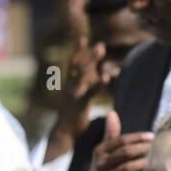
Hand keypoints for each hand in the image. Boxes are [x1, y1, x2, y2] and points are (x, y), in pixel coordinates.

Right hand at [45, 35, 112, 161]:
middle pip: (78, 66)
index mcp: (68, 83)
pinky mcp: (79, 104)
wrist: (64, 132)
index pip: (72, 64)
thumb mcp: (80, 93)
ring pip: (82, 74)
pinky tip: (107, 77)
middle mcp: (69, 85)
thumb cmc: (73, 112)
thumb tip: (99, 68)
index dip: (77, 51)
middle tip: (101, 46)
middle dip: (88, 55)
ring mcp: (73, 93)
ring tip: (101, 51)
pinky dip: (98, 83)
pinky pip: (90, 91)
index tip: (83, 38)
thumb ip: (88, 80)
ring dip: (91, 61)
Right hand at [81, 110, 153, 170]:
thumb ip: (111, 134)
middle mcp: (100, 164)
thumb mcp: (104, 152)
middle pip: (125, 153)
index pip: (120, 141)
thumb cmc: (105, 169)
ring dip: (143, 164)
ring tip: (156, 160)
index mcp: (99, 151)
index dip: (137, 138)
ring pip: (128, 169)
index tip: (152, 136)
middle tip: (157, 147)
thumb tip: (112, 113)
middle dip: (143, 149)